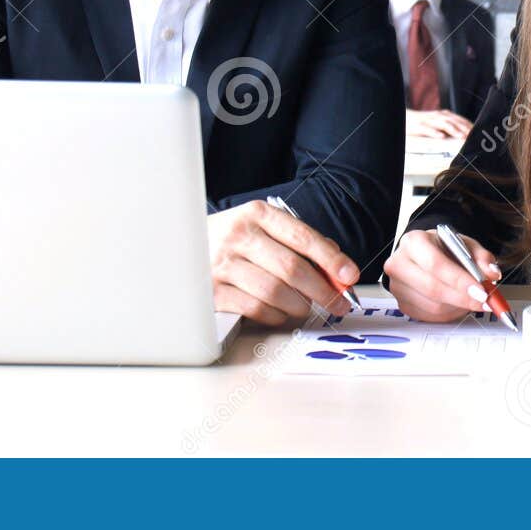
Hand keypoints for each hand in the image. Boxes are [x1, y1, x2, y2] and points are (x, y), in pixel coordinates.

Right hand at [207, 200, 359, 326]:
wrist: (181, 247)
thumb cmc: (233, 241)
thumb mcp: (264, 229)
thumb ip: (300, 245)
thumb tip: (338, 270)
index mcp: (256, 214)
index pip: (302, 237)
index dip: (331, 259)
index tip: (349, 275)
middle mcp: (237, 235)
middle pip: (292, 268)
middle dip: (323, 290)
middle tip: (338, 303)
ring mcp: (222, 264)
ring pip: (276, 292)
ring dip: (299, 305)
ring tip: (305, 306)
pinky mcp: (212, 292)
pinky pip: (255, 309)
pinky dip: (276, 315)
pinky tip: (280, 312)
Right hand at [384, 228, 501, 321]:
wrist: (426, 255)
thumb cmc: (444, 249)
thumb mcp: (465, 245)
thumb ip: (481, 257)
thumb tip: (492, 274)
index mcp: (413, 241)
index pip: (435, 264)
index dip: (460, 280)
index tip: (481, 291)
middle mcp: (399, 263)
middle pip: (432, 288)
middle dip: (463, 298)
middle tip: (484, 301)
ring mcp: (398, 286)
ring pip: (433, 306)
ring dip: (459, 307)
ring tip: (473, 299)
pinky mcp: (402, 304)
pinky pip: (431, 317)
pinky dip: (451, 314)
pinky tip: (459, 304)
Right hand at [405, 109, 472, 138]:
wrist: (404, 118)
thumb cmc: (422, 123)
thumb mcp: (437, 123)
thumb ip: (448, 127)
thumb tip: (462, 135)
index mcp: (443, 115)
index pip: (458, 119)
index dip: (468, 125)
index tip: (477, 132)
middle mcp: (437, 116)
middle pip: (453, 121)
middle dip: (463, 128)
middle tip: (472, 135)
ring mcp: (428, 121)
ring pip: (442, 124)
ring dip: (453, 130)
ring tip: (461, 136)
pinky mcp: (419, 126)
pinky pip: (428, 129)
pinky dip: (435, 132)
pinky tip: (441, 137)